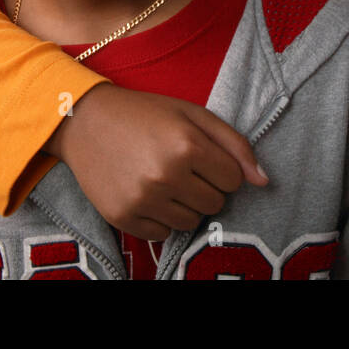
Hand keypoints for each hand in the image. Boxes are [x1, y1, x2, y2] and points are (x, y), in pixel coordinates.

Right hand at [45, 84, 267, 240]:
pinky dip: (161, 218)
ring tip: (165, 179)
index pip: (233, 181)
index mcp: (187, 145)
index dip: (221, 169)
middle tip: (182, 167)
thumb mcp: (193, 114)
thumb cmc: (145, 114)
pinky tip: (147, 193)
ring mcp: (142, 199)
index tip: (203, 157)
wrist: (85, 121)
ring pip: (191, 222)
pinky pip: (163, 235)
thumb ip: (234, 145)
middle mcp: (165, 175)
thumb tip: (263, 181)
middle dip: (206, 187)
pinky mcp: (122, 217)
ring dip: (185, 204)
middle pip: (215, 204)